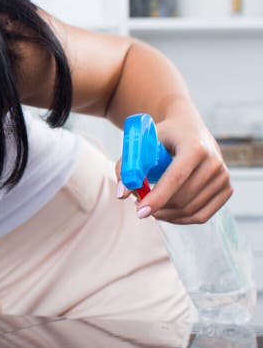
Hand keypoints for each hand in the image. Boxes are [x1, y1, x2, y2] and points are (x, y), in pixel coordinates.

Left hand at [114, 110, 232, 224]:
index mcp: (195, 147)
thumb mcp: (143, 144)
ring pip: (191, 210)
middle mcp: (214, 162)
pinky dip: (181, 219)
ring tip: (149, 207)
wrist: (188, 128)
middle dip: (158, 207)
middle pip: (183, 198)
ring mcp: (223, 177)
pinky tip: (165, 213)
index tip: (140, 212)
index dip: (157, 198)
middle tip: (138, 205)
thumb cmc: (162, 136)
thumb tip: (121, 195)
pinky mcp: (226, 189)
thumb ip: (129, 166)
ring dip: (167, 215)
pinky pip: (202, 215)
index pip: (175, 178)